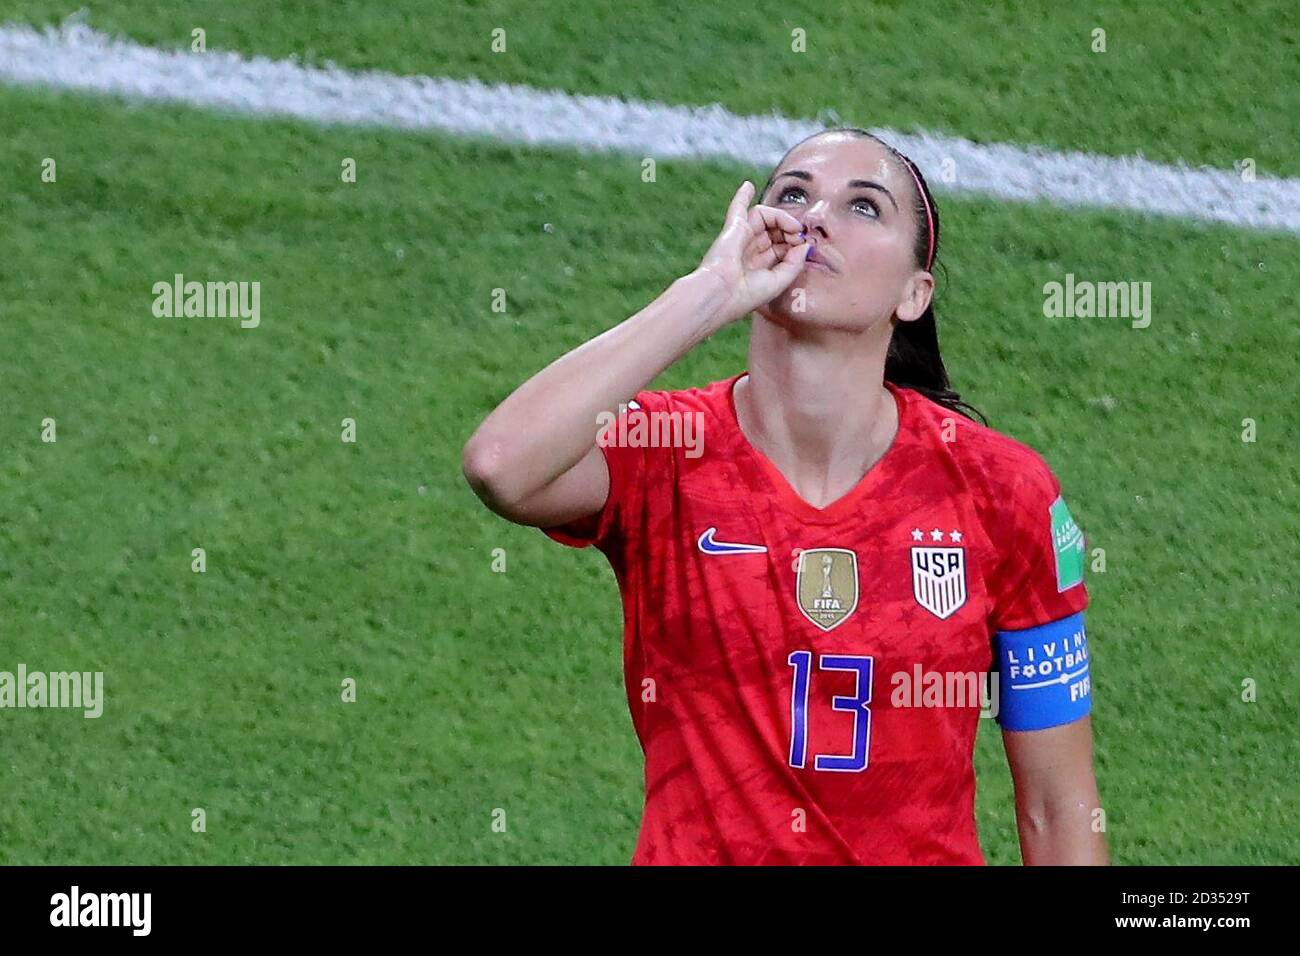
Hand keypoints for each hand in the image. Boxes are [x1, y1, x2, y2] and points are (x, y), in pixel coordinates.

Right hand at [693, 180, 811, 327]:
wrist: (721, 294)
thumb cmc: (747, 294)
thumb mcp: (779, 280)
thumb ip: (795, 262)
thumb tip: (805, 244)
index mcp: (759, 266)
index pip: (782, 247)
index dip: (796, 243)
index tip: (805, 246)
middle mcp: (750, 251)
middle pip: (775, 231)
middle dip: (790, 230)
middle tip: (800, 235)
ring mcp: (741, 238)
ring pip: (765, 218)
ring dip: (782, 218)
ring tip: (792, 227)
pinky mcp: (733, 229)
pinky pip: (738, 207)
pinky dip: (742, 196)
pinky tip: (748, 186)